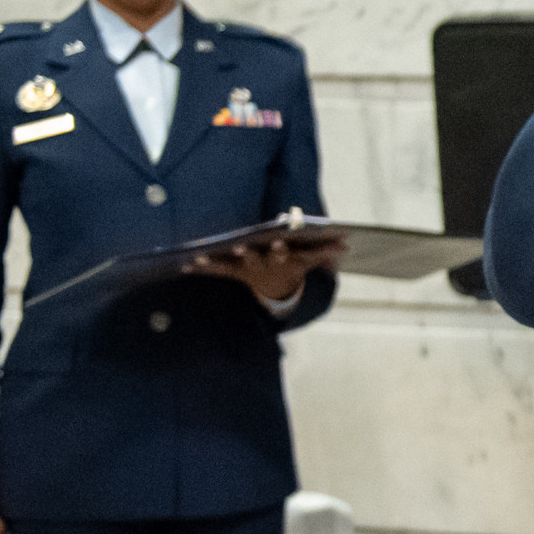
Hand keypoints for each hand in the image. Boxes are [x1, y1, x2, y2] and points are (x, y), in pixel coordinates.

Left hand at [187, 233, 342, 304]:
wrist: (279, 291)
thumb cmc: (294, 265)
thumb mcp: (310, 260)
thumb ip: (326, 251)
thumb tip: (348, 244)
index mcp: (282, 260)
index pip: (282, 253)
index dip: (279, 249)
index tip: (277, 242)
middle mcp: (264, 265)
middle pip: (255, 258)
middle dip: (247, 253)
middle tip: (239, 248)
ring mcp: (247, 270)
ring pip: (230, 265)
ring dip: (214, 262)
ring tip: (196, 259)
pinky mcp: (234, 272)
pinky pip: (216, 270)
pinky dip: (201, 268)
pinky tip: (185, 265)